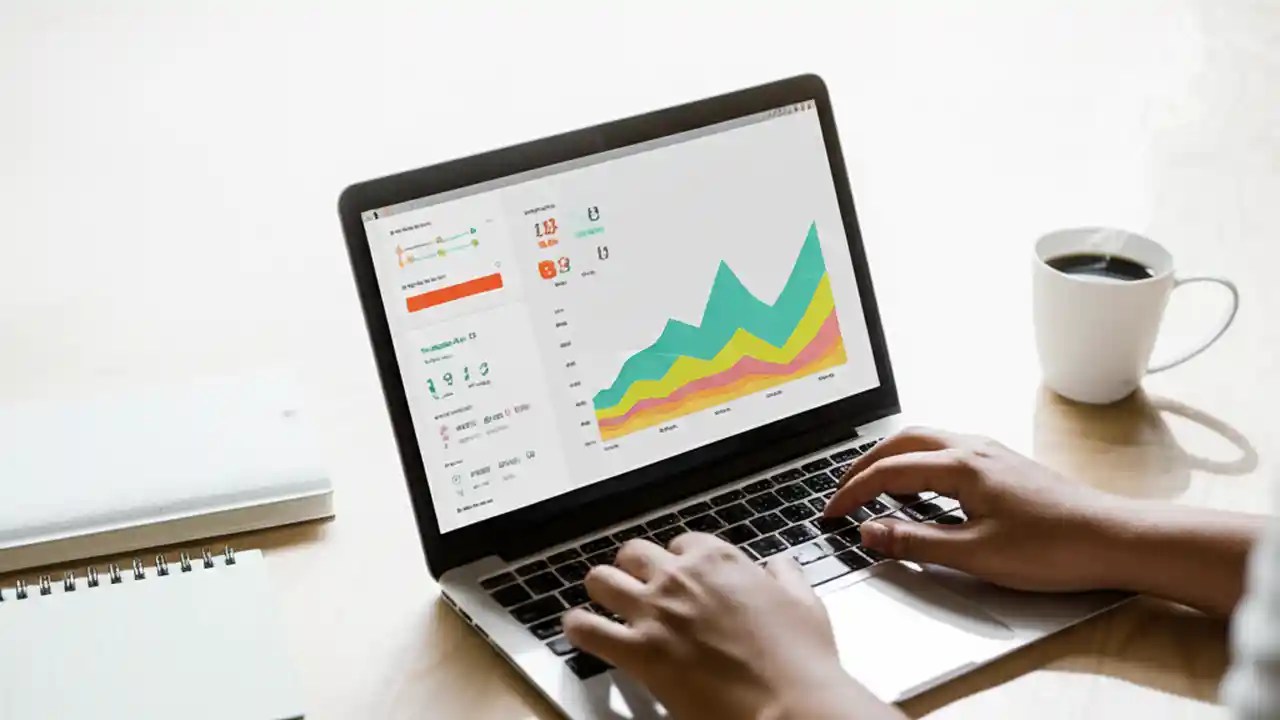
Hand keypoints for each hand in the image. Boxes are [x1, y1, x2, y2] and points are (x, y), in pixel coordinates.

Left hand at [562, 534, 901, 719]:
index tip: (682, 576)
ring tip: (604, 603)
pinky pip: (586, 628)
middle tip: (639, 586)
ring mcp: (654, 612)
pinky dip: (578, 628)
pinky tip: (580, 630)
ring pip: (601, 580)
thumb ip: (786, 576)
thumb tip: (779, 565)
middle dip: (634, 568)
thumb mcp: (805, 602)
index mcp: (718, 559)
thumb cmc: (800, 658)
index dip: (680, 561)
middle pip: (634, 553)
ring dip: (602, 590)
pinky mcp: (637, 651)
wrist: (788, 704)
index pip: (682, 544)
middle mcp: (679, 577)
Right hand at [825, 427, 1129, 592]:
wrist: (1113, 538)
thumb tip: (870, 532)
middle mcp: (973, 448)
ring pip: (924, 439)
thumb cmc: (1053, 548)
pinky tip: (920, 487)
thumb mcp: (975, 555)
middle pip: (900, 442)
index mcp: (961, 466)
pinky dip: (917, 461)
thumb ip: (916, 541)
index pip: (888, 472)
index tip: (831, 513)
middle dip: (864, 465)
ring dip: (891, 458)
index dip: (852, 493)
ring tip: (871, 485)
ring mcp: (990, 451)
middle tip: (841, 492)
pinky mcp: (1003, 463)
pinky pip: (946, 449)